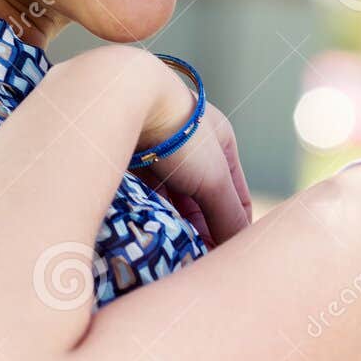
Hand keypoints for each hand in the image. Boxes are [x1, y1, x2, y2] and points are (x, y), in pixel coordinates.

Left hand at [58, 47, 253, 246]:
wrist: (123, 99)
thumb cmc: (178, 136)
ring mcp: (158, 149)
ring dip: (173, 223)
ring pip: (171, 197)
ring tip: (169, 253)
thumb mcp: (213, 179)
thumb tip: (237, 249)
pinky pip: (144, 193)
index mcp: (220, 141)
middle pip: (201, 199)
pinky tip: (145, 232)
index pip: (237, 196)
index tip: (225, 258)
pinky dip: (149, 213)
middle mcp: (190, 143)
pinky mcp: (129, 156)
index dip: (233, 228)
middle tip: (195, 261)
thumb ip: (227, 215)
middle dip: (200, 229)